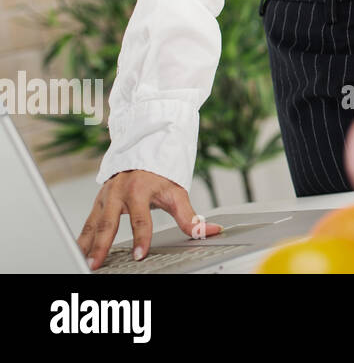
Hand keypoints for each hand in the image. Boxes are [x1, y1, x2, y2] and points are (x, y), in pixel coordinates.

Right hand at [79, 169, 222, 268]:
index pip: (141, 218)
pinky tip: (77, 252)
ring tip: (85, 262)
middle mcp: (118, 193)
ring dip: (86, 245)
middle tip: (97, 264)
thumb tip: (210, 231)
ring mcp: (104, 197)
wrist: (144, 153)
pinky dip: (81, 239)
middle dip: (102, 245)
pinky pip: (87, 223)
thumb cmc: (161, 175)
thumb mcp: (177, 193)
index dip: (142, 238)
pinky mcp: (97, 202)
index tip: (140, 255)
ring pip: (92, 224)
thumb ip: (191, 216)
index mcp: (139, 190)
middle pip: (108, 222)